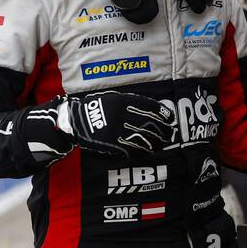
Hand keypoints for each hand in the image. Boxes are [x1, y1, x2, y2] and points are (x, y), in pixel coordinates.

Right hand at [60, 90, 176, 156]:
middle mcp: (121, 116)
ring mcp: (117, 131)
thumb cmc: (98, 107)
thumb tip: (154, 109)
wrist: (76, 120)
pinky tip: (150, 149)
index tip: (170, 118)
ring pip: (142, 137)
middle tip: (170, 132)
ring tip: (164, 141)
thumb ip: (132, 102)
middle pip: (148, 123)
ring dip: (156, 140)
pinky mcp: (112, 143)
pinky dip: (143, 149)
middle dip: (162, 129)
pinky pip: (131, 148)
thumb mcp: (114, 98)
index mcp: (122, 103)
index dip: (162, 114)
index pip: (148, 108)